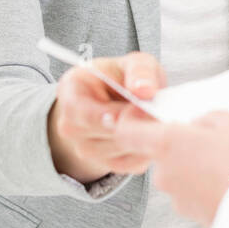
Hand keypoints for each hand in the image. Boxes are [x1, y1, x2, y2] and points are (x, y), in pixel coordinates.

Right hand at [47, 52, 165, 183]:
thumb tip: (145, 90)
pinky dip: (147, 149)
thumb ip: (140, 71)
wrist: (118, 97)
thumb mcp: (134, 63)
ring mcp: (86, 148)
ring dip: (144, 136)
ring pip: (121, 151)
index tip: (142, 106)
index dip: (116, 114)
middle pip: (106, 135)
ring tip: (154, 118)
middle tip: (157, 112)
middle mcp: (71, 126)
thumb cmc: (122, 77)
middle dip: (136, 123)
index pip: (86, 115)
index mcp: (71, 93)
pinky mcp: (108, 164)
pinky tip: (151, 132)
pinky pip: (132, 163)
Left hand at [111, 109, 228, 226]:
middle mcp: (165, 173)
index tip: (144, 113)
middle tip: (218, 139)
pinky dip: (210, 186)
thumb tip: (202, 126)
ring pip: (183, 172)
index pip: (126, 131)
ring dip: (200, 166)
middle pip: (164, 151)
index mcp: (168, 144)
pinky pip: (197, 192)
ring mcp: (178, 198)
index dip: (131, 120)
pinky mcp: (194, 216)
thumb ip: (209, 119)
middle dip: (186, 144)